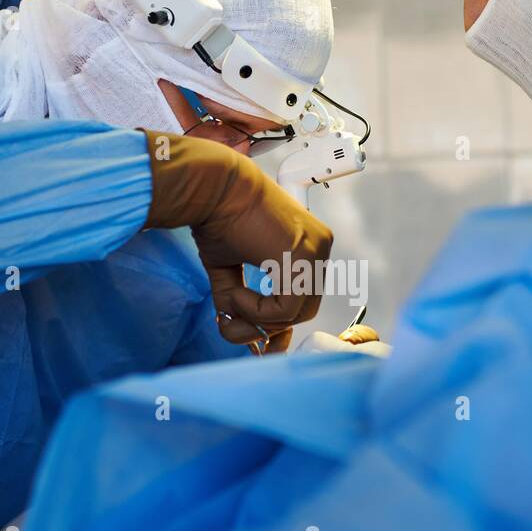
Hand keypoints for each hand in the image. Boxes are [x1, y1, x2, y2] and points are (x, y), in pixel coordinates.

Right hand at [142, 130, 332, 348]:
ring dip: (256, 318)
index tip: (260, 344)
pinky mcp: (302, 257)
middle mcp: (319, 247)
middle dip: (267, 326)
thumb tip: (238, 337)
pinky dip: (256, 310)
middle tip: (234, 325)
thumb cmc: (217, 216)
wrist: (212, 186)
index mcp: (308, 245)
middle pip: (304, 309)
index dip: (281, 324)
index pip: (306, 297)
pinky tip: (237, 292)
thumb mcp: (229, 268)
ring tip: (231, 298)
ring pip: (295, 313)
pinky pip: (284, 308)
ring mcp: (315, 251)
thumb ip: (239, 302)